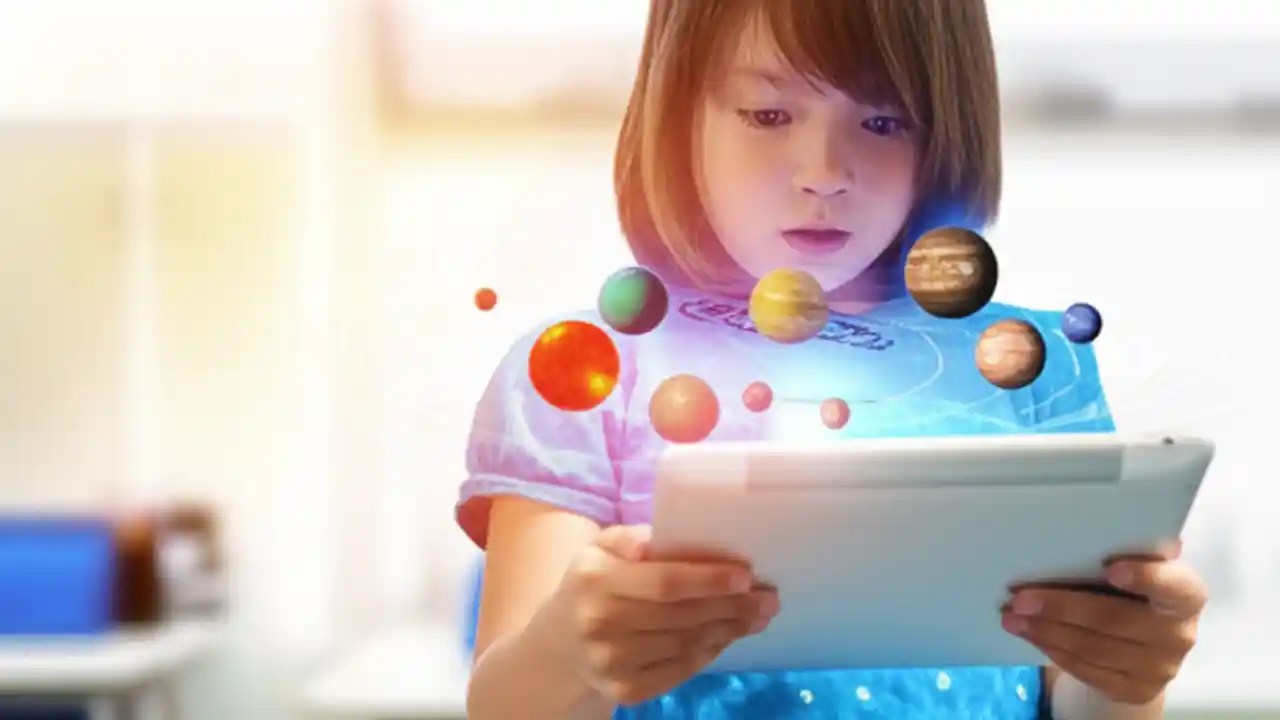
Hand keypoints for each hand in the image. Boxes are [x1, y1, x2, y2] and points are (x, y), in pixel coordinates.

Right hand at [544, 524, 777, 705]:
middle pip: (681, 615)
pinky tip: (728, 636)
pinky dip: (709, 652)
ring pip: (686, 644)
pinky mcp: (625, 690)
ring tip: (756, 615)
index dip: (708, 580)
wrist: (560, 644)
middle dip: (731, 606)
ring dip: (728, 629)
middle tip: (768, 598)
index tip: (746, 575)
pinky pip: (680, 670)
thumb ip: (632, 538)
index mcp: (595, 578)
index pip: (663, 581)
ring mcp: (611, 662)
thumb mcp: (601, 548)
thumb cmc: (593, 584)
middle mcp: (600, 622)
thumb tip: (664, 539)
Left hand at [1001, 541, 1207, 704]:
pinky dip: (1052, 648)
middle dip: (1062, 607)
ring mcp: (1159, 668)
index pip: (1174, 586)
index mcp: (1186, 594)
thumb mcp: (1137, 568)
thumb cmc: (1131, 591)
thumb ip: (1126, 552)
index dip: (1146, 578)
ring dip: (1046, 630)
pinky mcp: (1134, 690)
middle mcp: (1179, 634)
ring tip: (1011, 615)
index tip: (1111, 568)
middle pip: (1115, 619)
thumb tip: (1084, 524)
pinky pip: (1086, 669)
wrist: (1141, 645)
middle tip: (1020, 597)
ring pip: (1093, 648)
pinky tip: (1029, 633)